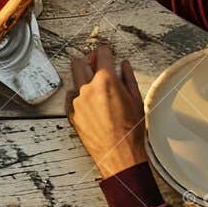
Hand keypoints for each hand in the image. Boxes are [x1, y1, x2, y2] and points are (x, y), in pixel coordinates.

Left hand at [66, 43, 148, 178]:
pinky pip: (71, 96)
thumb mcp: (137, 99)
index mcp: (106, 80)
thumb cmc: (130, 131)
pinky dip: (79, 95)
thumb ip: (128, 77)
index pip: (101, 53)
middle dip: (88, 60)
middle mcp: (88, 87)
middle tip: (97, 66)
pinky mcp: (71, 112)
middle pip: (79, 61)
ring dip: (83, 77)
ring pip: (74, 78)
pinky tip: (90, 102)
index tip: (106, 53)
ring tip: (95, 86)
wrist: (119, 154)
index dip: (105, 52)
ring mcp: (77, 100)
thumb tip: (123, 65)